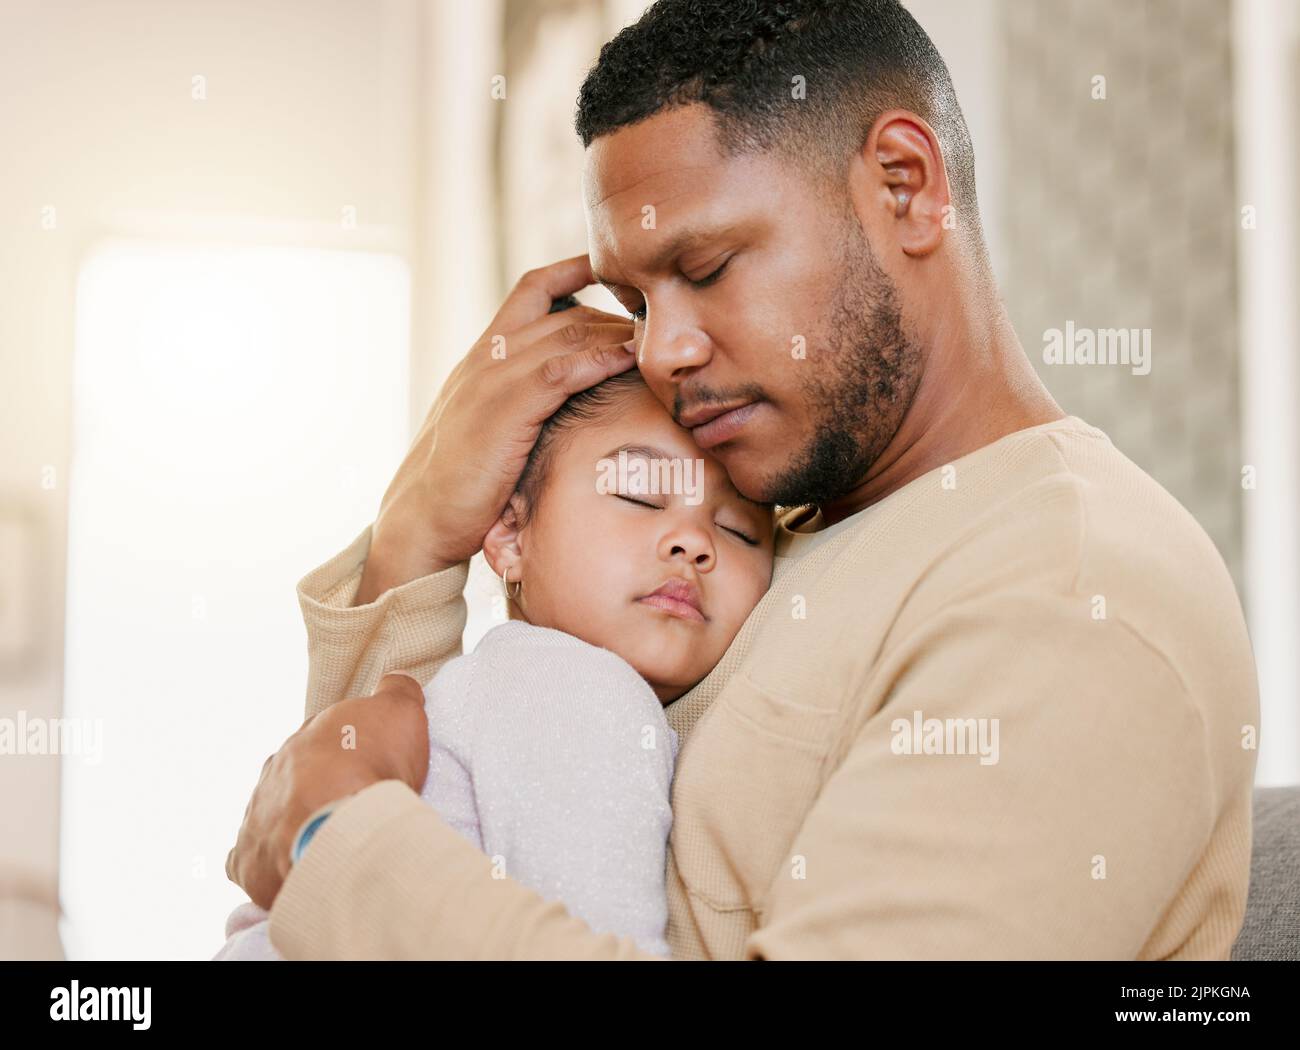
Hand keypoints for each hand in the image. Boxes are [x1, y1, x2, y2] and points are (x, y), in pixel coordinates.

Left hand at [225, 673, 429, 909]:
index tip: (371, 768)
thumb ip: (396, 692)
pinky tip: (286, 867)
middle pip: (296, 776)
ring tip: (328, 840)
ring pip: (272, 815)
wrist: (341, 824)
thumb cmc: (372, 765)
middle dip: (319, 787)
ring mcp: (256, 815)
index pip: (325, 739)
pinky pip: (248, 859)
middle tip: (352, 805)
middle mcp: (273, 772)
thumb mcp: (399, 712)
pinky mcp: (248, 860)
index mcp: (306, 738)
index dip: (350, 752)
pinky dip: (265, 862)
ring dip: (294, 824)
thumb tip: (394, 681)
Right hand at [357, 255, 635, 602]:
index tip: (615, 268)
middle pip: (565, 313)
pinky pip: (559, 372)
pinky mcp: (504, 411)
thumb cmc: (462, 484)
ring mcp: (493, 381)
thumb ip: (521, 400)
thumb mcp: (489, 426)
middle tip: (661, 321)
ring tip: (658, 335)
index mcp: (483, 356)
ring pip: (567, 335)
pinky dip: (599, 360)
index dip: (575, 271)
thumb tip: (566, 398)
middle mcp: (488, 358)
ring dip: (617, 332)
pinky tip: (630, 358)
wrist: (421, 518)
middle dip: (617, 313)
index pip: (532, 291)